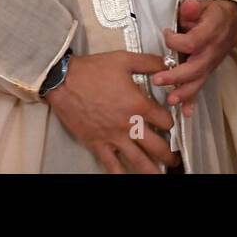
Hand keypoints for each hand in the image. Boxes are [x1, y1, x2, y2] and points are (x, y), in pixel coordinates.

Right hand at [44, 50, 179, 173]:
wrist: (63, 81)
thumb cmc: (91, 71)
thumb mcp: (125, 59)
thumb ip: (150, 62)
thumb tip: (166, 64)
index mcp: (138, 105)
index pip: (165, 120)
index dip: (171, 122)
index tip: (170, 123)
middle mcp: (128, 124)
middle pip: (156, 146)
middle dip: (168, 154)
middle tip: (173, 158)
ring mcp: (112, 137)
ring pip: (137, 160)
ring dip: (151, 170)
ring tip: (159, 175)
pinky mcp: (96, 143)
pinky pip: (111, 164)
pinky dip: (120, 174)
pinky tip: (127, 177)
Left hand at [152, 0, 236, 117]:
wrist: (234, 23)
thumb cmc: (216, 15)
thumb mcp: (206, 5)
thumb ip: (194, 7)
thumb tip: (188, 7)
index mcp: (210, 33)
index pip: (192, 42)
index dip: (176, 40)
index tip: (166, 33)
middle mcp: (211, 52)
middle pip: (195, 68)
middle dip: (176, 76)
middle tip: (158, 79)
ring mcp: (210, 64)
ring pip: (198, 81)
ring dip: (184, 93)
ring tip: (170, 100)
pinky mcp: (207, 71)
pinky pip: (200, 88)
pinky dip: (193, 101)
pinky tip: (186, 112)